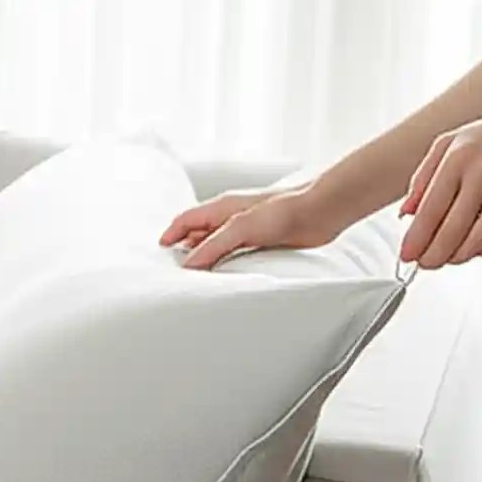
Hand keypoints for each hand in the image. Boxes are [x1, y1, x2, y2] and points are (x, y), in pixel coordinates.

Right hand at [159, 185, 351, 269]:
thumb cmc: (283, 210)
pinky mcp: (261, 239)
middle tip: (174, 267)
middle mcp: (230, 216)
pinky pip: (234, 251)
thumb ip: (212, 245)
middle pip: (198, 231)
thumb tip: (189, 263)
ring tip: (196, 274)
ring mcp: (246, 228)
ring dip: (205, 255)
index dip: (171, 233)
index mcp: (220, 207)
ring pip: (216, 242)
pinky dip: (224, 261)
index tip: (161, 249)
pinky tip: (225, 273)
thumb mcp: (240, 228)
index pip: (186, 219)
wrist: (319, 211)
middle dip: (185, 246)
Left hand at [400, 107, 481, 266]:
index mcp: (459, 159)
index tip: (407, 254)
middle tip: (423, 262)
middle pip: (452, 231)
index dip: (416, 239)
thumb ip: (423, 178)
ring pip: (477, 242)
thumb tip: (406, 212)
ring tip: (445, 256)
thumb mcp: (450, 144)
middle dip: (432, 255)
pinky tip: (474, 247)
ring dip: (456, 257)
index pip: (430, 210)